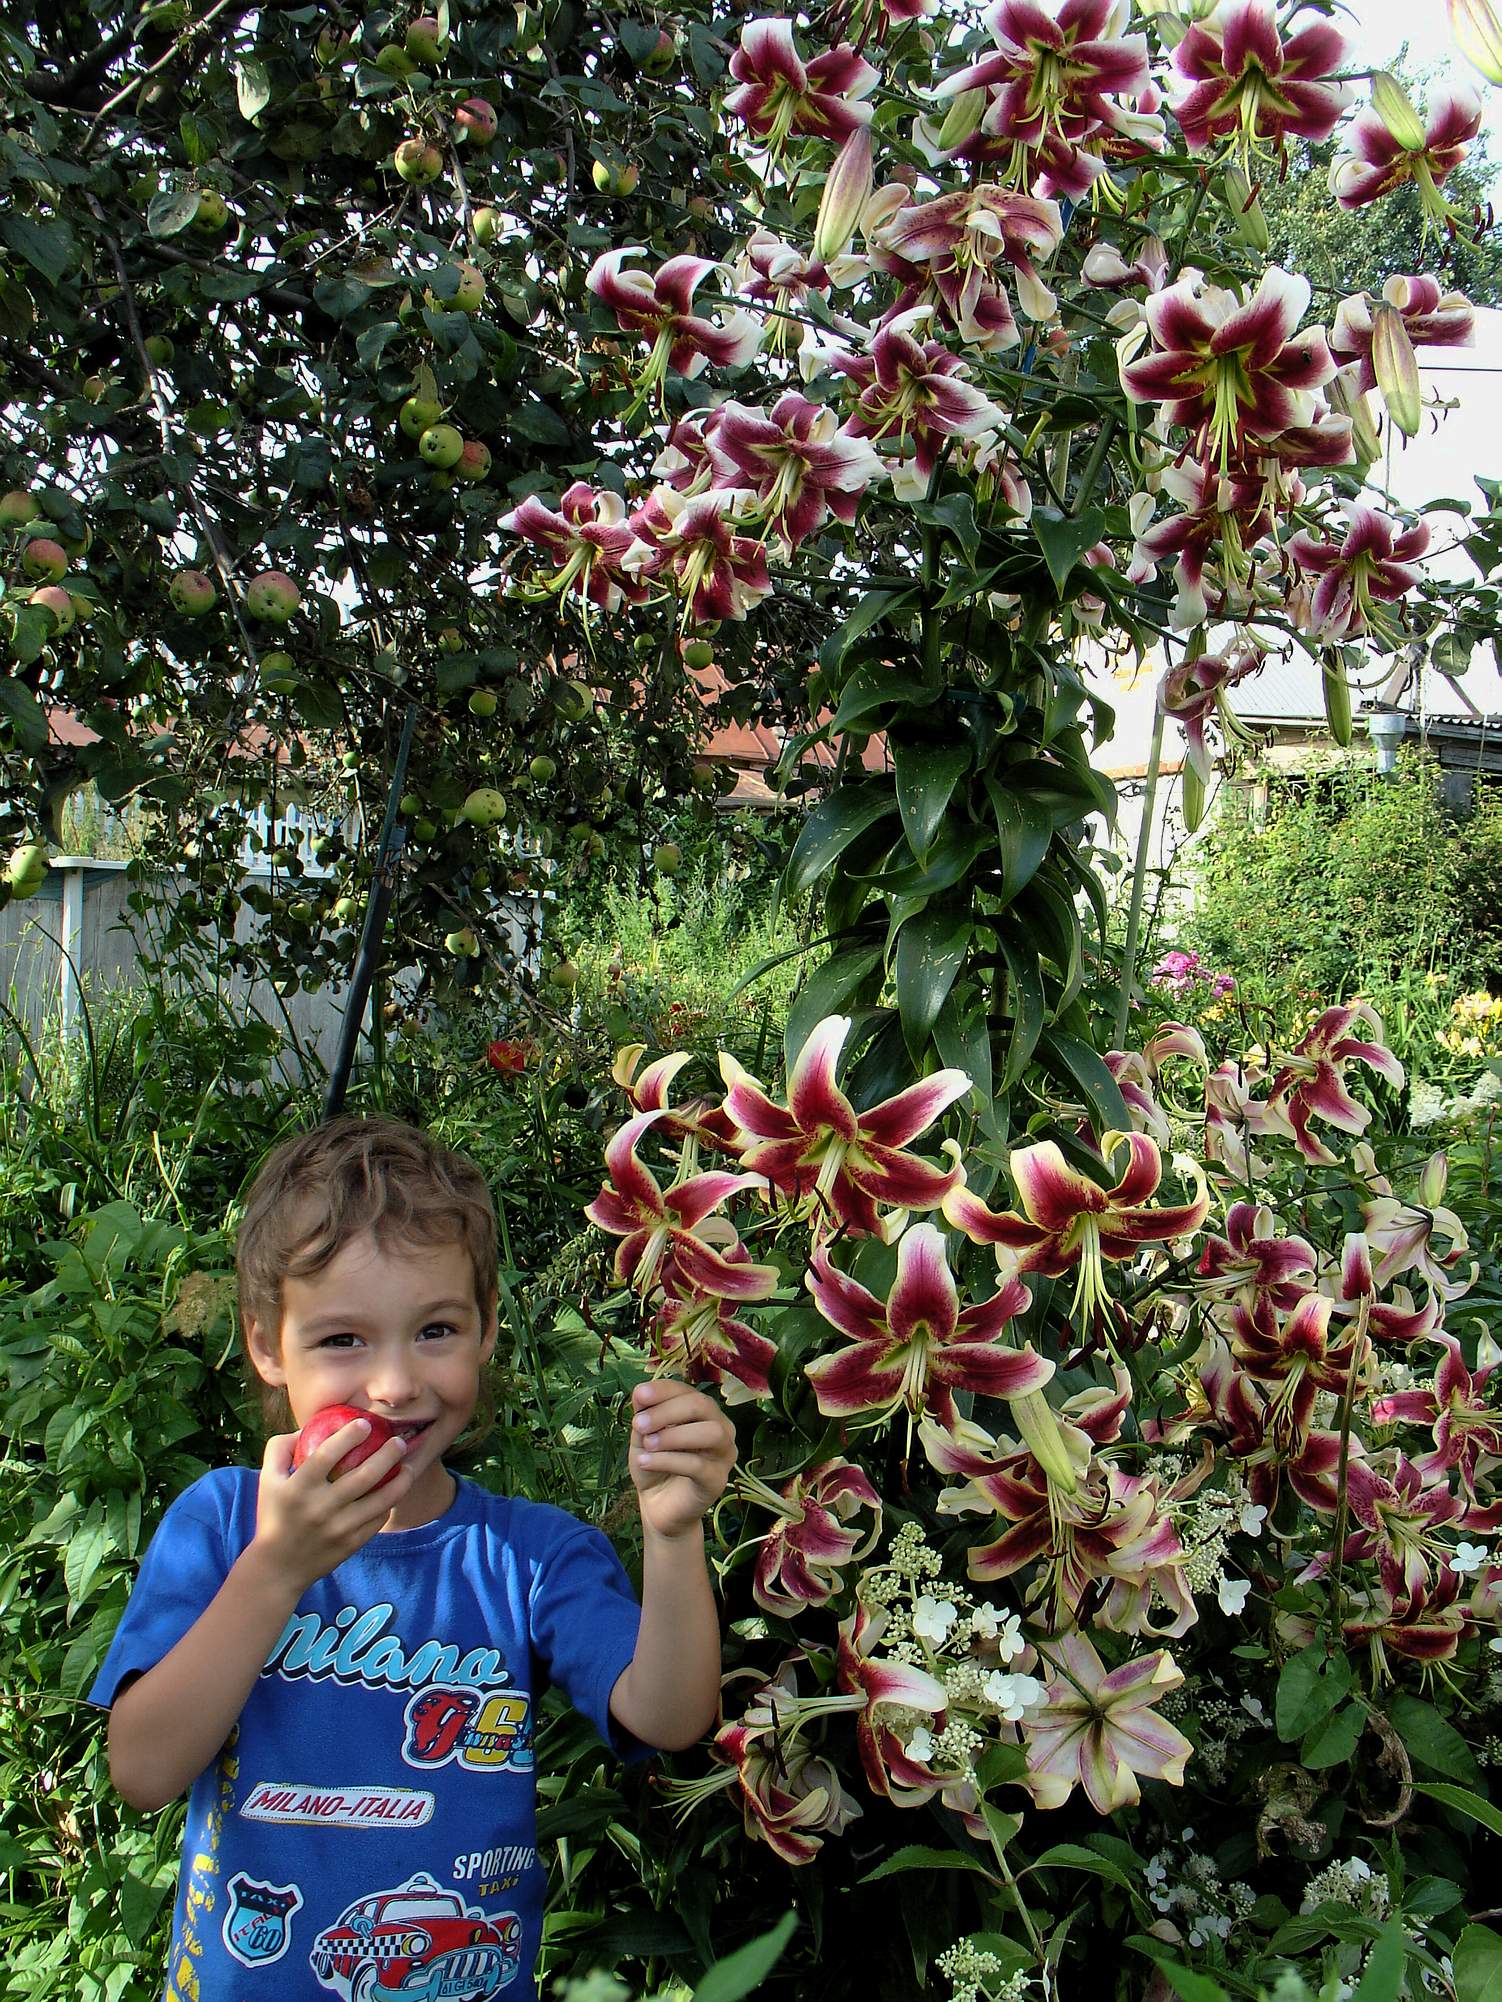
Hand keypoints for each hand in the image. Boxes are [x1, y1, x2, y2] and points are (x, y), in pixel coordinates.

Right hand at [252, 1420, 412, 1592]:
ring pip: (381, 1499)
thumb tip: (310, 1427)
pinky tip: (394, 1490)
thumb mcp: (267, 1479)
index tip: (365, 1423)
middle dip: (387, 1453)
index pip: (326, 1455)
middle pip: (364, 1475)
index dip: (348, 1436)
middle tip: (398, 1440)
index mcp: (298, 1488)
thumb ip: (281, 1448)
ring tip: (407, 1466)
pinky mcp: (351, 1544)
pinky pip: (379, 1519)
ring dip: (401, 1479)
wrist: (277, 1567)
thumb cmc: (274, 1514)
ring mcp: (338, 1528)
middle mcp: (320, 1508)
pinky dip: (390, 1503)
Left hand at [628, 1380, 735, 1540]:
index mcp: (702, 1412)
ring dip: (674, 1435)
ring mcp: (723, 1454)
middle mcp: (720, 1427)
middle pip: (702, 1405)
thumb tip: (641, 1392)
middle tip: (639, 1424)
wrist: (658, 1506)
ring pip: (711, 1432)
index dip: (664, 1390)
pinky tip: (645, 1462)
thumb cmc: (655, 1464)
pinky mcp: (718, 1480)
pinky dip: (667, 1460)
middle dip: (667, 1411)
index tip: (639, 1395)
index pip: (688, 1391)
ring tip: (647, 1444)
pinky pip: (698, 1465)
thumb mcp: (643, 1436)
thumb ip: (644, 1414)